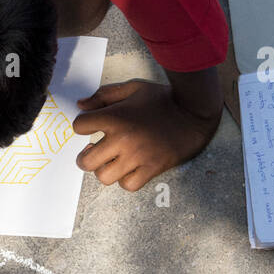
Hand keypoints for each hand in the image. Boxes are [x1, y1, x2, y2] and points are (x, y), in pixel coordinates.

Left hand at [73, 79, 218, 189]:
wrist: (193, 112)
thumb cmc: (162, 99)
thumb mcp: (133, 88)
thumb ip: (103, 95)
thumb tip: (81, 105)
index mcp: (115, 117)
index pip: (80, 126)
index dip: (82, 126)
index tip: (91, 126)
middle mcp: (123, 139)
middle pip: (86, 161)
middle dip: (85, 156)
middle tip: (94, 151)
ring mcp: (137, 157)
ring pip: (104, 177)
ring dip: (104, 170)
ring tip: (112, 161)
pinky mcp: (152, 168)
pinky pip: (128, 185)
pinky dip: (125, 179)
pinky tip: (129, 169)